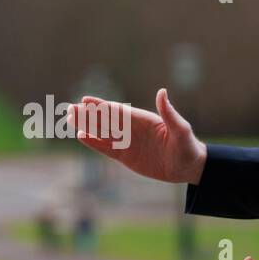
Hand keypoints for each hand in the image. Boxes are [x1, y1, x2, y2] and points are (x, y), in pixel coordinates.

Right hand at [66, 88, 206, 184]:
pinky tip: (81, 135)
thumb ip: (169, 113)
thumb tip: (162, 92)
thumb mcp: (180, 130)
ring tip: (69, 118)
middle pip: (106, 120)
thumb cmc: (187, 147)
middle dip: (88, 114)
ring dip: (86, 125)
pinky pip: (106, 148)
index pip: (118, 112)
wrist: (189, 167)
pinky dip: (93, 142)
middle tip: (70, 108)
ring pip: (102, 132)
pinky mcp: (126, 156)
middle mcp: (132, 129)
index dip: (102, 105)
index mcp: (143, 120)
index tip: (86, 100)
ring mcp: (128, 142)